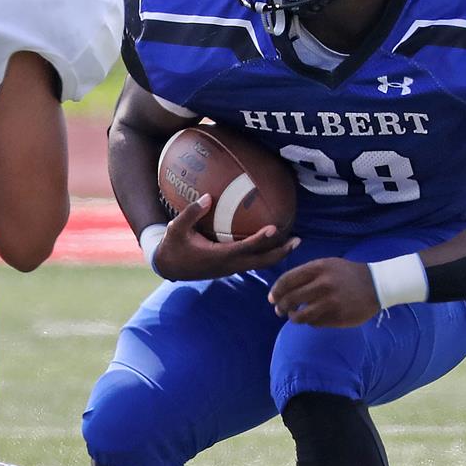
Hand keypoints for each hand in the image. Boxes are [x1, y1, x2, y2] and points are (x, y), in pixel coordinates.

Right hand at [151, 193, 296, 281]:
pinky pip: (253, 262)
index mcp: (218, 257)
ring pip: (260, 264)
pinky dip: (265, 254)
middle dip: (281, 252)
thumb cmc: (172, 247)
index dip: (260, 240)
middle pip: (262, 262)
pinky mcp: (230, 268)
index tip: (274, 229)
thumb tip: (207, 196)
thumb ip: (191, 213)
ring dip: (277, 255)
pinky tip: (271, 243)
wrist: (168, 268)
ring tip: (292, 242)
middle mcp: (229, 265)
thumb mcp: (176, 228)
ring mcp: (231, 269)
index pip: (244, 248)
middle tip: (298, 240)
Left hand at [268, 256, 379, 327]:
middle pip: (290, 300)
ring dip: (293, 318)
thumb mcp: (325, 265)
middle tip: (279, 310)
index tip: (272, 298)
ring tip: (294, 316)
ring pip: (300, 316)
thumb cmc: (345, 274)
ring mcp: (331, 302)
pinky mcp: (338, 317)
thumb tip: (280, 291)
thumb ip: (304, 275)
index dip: (275, 292)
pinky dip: (310, 322)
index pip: (286, 281)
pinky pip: (315, 323)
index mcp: (318, 268)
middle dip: (280, 307)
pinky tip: (312, 318)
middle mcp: (323, 285)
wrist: (377, 284)